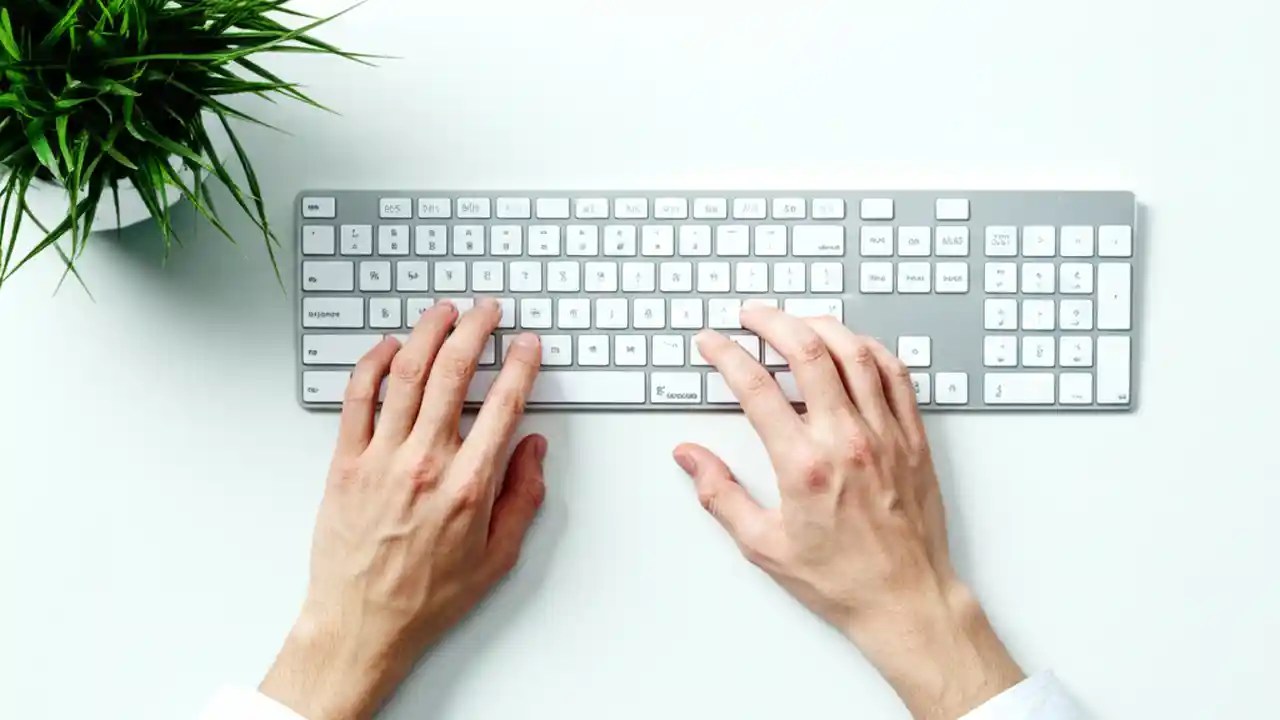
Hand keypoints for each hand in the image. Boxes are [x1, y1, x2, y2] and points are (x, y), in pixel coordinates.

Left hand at [261, 299, 546, 719]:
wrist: (361, 624)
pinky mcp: (344, 463)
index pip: (503, 405)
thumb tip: (533, 449)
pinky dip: (372, 363)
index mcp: (469, 486)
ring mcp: (380, 459)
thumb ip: (523, 497)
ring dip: (427, 333)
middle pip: (453, 373)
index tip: (529, 345)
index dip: (521, 365)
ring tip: (443, 312)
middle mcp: (425, 463)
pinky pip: (357, 399)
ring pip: (405, 374)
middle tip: (487, 311)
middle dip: (475, 331)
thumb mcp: (498, 557)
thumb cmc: (427, 597)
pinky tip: (388, 347)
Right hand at [674, 305, 1023, 719]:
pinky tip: (852, 345)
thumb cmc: (842, 579)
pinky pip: (896, 375)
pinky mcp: (913, 439)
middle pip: (808, 352)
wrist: (906, 601)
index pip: (756, 388)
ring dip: (820, 325)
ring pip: (854, 353)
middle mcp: (847, 441)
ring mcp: (885, 435)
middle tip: (751, 315)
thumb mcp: (764, 546)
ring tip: (796, 320)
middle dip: (772, 322)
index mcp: (804, 466)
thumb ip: (721, 495)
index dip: (727, 355)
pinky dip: (870, 348)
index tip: (712, 343)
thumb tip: (690, 458)